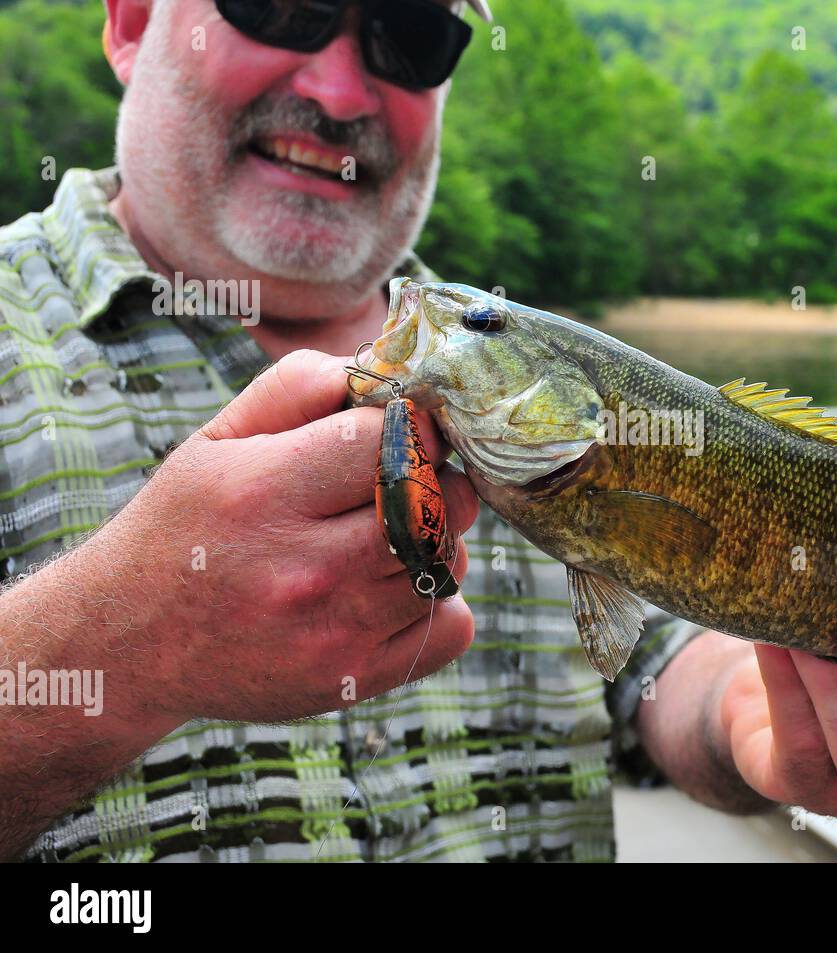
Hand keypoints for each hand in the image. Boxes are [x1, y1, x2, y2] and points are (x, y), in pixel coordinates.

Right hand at [72, 348, 477, 725]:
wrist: (130, 643)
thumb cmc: (188, 524)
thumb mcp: (217, 440)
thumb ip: (296, 389)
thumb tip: (380, 371)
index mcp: (264, 492)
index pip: (389, 440)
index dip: (410, 427)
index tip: (402, 434)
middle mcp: (301, 567)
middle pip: (432, 502)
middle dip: (436, 480)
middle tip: (412, 481)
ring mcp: (331, 630)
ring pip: (449, 562)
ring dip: (439, 540)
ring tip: (395, 535)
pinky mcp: (352, 679)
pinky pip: (451, 627)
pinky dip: (442, 603)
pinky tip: (396, 588)